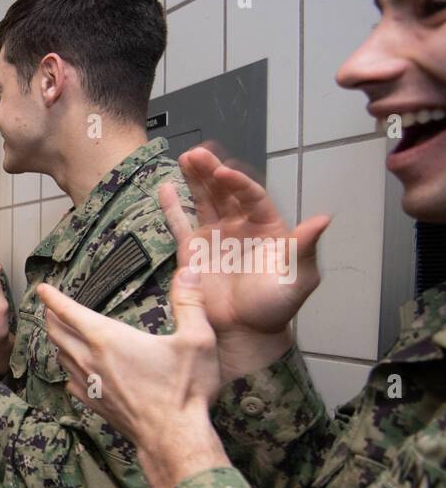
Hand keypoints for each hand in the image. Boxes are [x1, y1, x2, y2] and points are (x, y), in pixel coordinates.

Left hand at [37, 268, 227, 487]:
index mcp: (109, 339)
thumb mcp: (197, 339)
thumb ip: (190, 302)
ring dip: (58, 343)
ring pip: (62, 358)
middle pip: (59, 334)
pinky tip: (74, 371)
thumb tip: (188, 271)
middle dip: (51, 317)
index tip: (41, 288)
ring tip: (60, 334)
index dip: (53, 298)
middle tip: (48, 308)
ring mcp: (90, 385)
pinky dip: (68, 371)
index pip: (70, 312)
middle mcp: (92, 360)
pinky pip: (71, 382)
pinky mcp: (95, 404)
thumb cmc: (185, 389)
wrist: (173, 437)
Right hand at [163, 147, 330, 381]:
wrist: (247, 334)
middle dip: (211, 171)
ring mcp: (215, 238)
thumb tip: (323, 219)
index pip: (251, 196)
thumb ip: (305, 247)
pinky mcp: (193, 254)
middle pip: (224, 192)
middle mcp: (240, 227)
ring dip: (194, 179)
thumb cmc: (276, 307)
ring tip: (184, 157)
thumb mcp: (298, 277)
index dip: (237, 183)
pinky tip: (165, 188)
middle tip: (197, 154)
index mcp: (267, 227)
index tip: (223, 171)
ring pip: (203, 201)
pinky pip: (181, 226)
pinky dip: (172, 208)